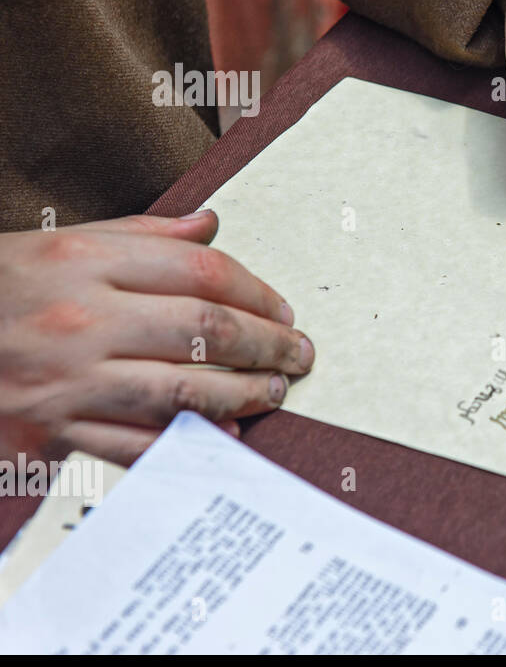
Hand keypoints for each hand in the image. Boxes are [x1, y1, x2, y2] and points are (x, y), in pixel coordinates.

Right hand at [0, 211, 313, 464]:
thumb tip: (209, 223)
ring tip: (275, 393)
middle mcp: (78, 317)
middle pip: (205, 330)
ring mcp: (63, 379)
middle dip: (267, 345)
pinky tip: (224, 437)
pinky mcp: (47, 433)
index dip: (257, 292)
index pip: (202, 272)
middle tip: (298, 354)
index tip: (283, 309)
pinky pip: (136, 443)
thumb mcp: (52, 243)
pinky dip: (187, 442)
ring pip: (183, 389)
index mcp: (81, 260)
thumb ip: (138, 235)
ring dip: (244, 394)